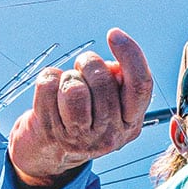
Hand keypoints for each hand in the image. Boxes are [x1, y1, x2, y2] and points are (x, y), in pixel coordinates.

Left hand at [8, 29, 153, 188]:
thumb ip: (120, 83)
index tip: (114, 34)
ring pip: (74, 87)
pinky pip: (48, 85)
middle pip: (103, 80)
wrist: (48, 154)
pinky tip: (49, 94)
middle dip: (88, 63)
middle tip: (81, 69)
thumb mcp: (112, 105)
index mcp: (131, 123)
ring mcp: (79, 137)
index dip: (131, 54)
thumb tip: (114, 67)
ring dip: (68, 76)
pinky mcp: (51, 132)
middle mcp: (109, 134)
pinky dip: (47, 79)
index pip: (140, 85)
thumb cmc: (84, 117)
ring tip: (66, 86)